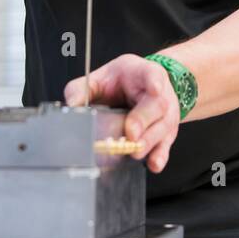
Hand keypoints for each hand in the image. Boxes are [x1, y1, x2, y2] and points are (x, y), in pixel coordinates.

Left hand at [64, 54, 180, 173]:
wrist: (145, 86)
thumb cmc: (123, 81)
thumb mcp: (102, 77)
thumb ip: (82, 88)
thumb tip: (71, 106)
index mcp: (144, 73)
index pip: (152, 73)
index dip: (154, 81)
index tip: (154, 88)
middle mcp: (161, 94)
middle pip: (158, 106)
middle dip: (144, 120)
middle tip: (131, 134)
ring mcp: (167, 114)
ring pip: (163, 128)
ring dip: (149, 142)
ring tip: (134, 151)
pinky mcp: (166, 133)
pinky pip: (166, 145)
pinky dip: (159, 156)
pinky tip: (153, 164)